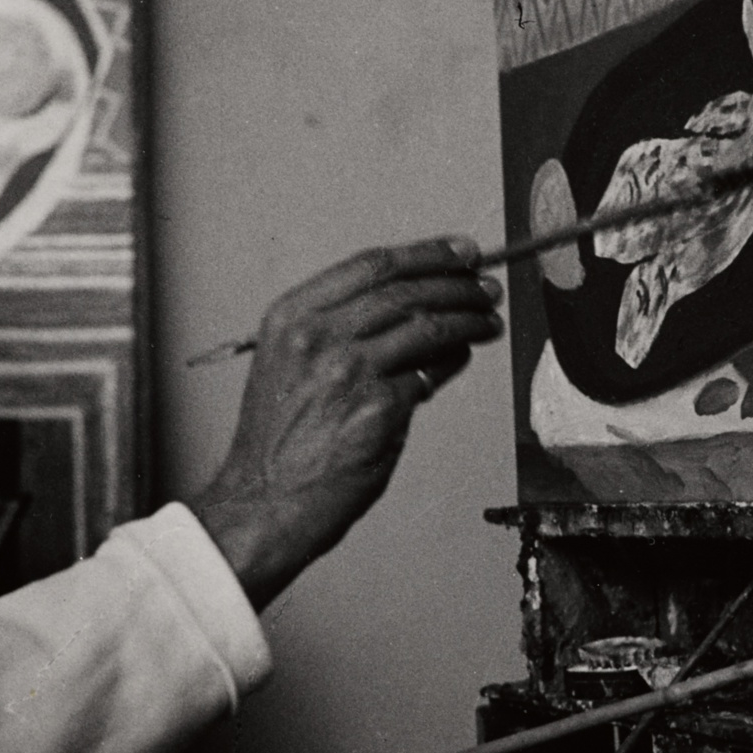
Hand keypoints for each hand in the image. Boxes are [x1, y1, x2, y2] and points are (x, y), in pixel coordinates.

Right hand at [186, 237, 503, 608]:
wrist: (263, 500)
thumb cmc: (276, 442)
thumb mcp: (288, 365)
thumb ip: (341, 331)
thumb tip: (413, 309)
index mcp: (292, 316)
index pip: (371, 265)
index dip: (426, 253)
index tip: (459, 252)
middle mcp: (317, 336)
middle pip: (405, 289)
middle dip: (457, 283)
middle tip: (486, 287)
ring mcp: (349, 371)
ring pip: (426, 325)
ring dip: (469, 318)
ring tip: (489, 319)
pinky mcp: (379, 409)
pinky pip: (431, 374)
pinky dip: (455, 359)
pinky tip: (463, 356)